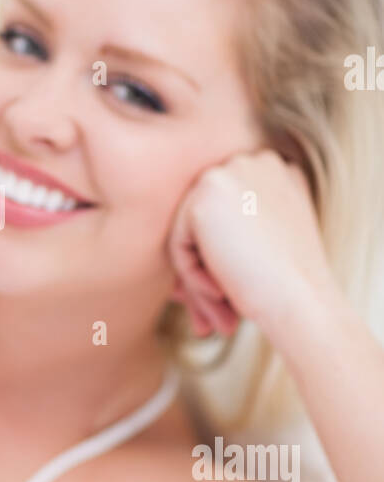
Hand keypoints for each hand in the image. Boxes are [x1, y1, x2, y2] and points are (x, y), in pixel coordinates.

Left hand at [166, 149, 336, 343]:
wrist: (303, 303)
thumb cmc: (287, 290)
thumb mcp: (261, 250)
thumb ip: (229, 237)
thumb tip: (181, 265)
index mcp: (275, 173)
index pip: (225, 216)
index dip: (219, 259)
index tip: (221, 300)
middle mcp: (254, 162)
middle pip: (204, 223)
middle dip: (203, 273)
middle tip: (212, 319)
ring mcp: (230, 173)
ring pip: (189, 234)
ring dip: (197, 280)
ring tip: (218, 319)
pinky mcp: (206, 193)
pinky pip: (178, 243)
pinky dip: (192, 276)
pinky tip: (220, 291)